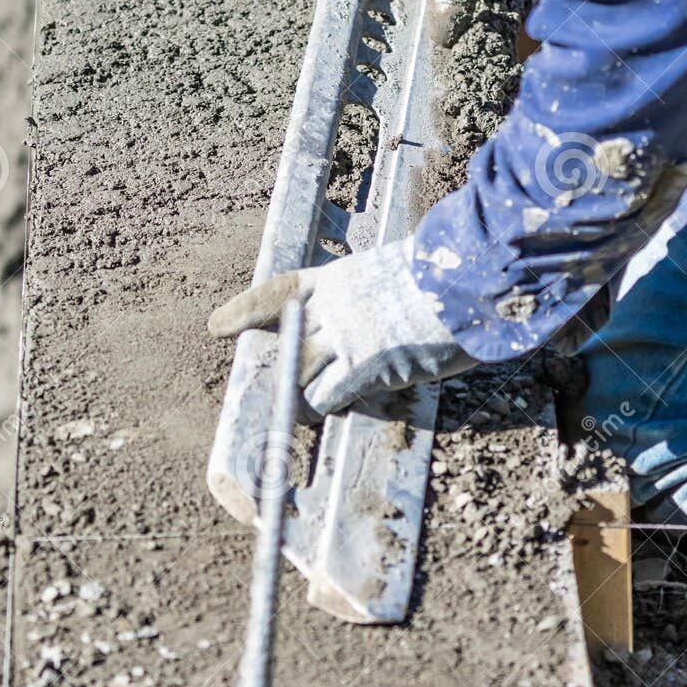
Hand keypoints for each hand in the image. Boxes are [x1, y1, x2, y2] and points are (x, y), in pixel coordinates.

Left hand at [208, 238, 472, 416]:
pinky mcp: (362, 367)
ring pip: (300, 377)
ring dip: (305, 397)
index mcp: (341, 276)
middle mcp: (333, 306)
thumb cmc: (453, 276)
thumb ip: (382, 298)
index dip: (245, 310)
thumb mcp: (405, 274)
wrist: (469, 279)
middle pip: (286, 343)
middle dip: (278, 368)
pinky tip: (336, 410)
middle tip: (271, 390)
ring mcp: (345, 336)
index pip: (280, 291)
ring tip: (306, 412)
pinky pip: (327, 397)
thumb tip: (390, 323)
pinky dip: (328, 407)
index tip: (218, 325)